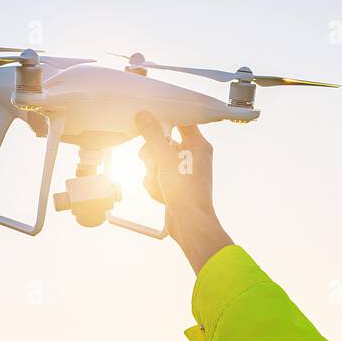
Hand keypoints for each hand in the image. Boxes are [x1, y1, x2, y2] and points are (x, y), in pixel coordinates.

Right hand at [135, 111, 233, 273]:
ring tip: (160, 182)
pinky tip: (161, 194)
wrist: (190, 224)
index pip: (181, 120)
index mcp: (197, 145)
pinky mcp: (174, 185)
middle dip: (152, 154)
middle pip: (162, 142)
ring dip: (152, 172)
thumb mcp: (166, 158)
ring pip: (156, 161)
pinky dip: (154, 185)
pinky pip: (156, 177)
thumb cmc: (187, 192)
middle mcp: (192, 156)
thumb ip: (153, 135)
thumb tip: (144, 116)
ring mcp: (182, 172)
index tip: (150, 121)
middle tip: (153, 162)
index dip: (164, 119)